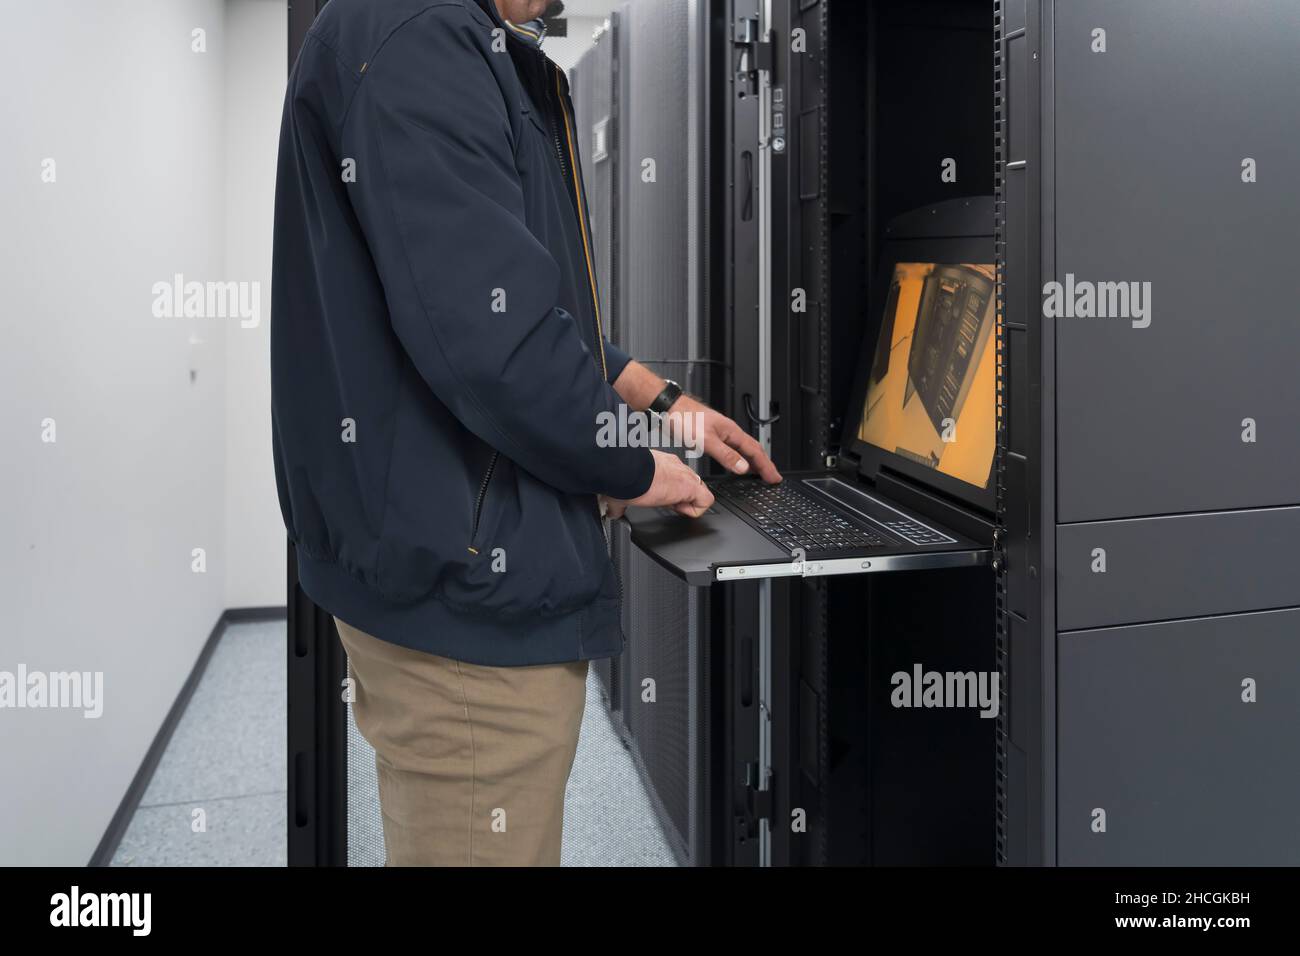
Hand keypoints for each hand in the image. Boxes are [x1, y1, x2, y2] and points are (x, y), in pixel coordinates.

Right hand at [603, 450, 713, 519]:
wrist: (624, 471)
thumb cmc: (621, 477)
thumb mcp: (622, 492)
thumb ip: (620, 503)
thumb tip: (612, 512)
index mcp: (661, 465)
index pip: (675, 479)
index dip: (670, 495)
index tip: (659, 500)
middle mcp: (675, 467)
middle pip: (689, 484)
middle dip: (680, 499)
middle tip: (666, 504)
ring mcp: (684, 475)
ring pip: (698, 491)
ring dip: (687, 504)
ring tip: (671, 507)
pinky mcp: (690, 486)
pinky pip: (705, 501)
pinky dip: (694, 510)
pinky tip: (679, 510)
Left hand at [665, 395, 781, 482]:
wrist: (669, 407)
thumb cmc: (684, 418)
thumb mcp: (706, 441)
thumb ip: (725, 455)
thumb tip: (743, 468)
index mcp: (731, 431)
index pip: (755, 451)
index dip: (767, 466)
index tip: (774, 477)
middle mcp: (728, 431)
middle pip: (753, 449)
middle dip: (764, 464)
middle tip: (772, 476)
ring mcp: (720, 432)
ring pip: (743, 448)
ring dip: (754, 461)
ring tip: (760, 472)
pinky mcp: (711, 435)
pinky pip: (733, 448)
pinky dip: (740, 457)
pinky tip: (735, 462)